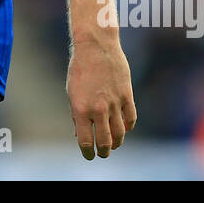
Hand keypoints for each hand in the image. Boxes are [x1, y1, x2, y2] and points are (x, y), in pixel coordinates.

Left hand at [67, 35, 136, 159]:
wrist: (95, 46)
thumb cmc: (80, 68)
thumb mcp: (72, 92)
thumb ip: (76, 114)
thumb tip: (80, 135)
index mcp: (80, 109)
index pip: (86, 142)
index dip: (88, 153)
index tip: (89, 156)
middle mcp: (98, 109)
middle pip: (104, 141)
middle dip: (103, 152)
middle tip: (103, 154)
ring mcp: (114, 103)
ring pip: (120, 133)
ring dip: (117, 143)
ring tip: (114, 145)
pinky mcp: (127, 95)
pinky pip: (131, 118)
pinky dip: (128, 127)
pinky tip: (124, 128)